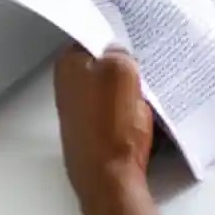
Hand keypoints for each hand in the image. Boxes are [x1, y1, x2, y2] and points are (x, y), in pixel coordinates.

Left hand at [54, 46, 153, 202]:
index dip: (114, 36)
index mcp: (68, 65)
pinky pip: (117, 111)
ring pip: (112, 88)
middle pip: (102, 64)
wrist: (110, 178)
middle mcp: (68, 87)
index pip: (91, 37)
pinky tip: (142, 117)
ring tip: (146, 95)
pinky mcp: (94, 131)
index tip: (133, 37)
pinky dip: (130, 111)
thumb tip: (120, 53)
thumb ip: (119, 52)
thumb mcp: (122, 71)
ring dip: (130, 90)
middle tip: (143, 68)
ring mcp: (80, 111)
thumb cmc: (111, 127)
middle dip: (124, 65)